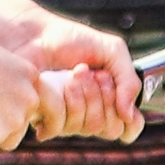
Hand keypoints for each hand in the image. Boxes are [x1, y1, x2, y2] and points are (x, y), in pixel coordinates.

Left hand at [0, 10, 143, 143]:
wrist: (34, 35)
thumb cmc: (71, 41)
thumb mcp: (112, 50)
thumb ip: (130, 80)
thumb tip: (129, 114)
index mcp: (110, 101)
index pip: (129, 129)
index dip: (130, 119)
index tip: (119, 95)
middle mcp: (91, 115)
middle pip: (112, 129)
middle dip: (104, 95)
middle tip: (91, 72)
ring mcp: (69, 121)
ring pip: (89, 127)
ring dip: (84, 93)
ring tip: (74, 72)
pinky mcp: (45, 121)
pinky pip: (62, 127)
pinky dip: (64, 99)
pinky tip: (58, 82)